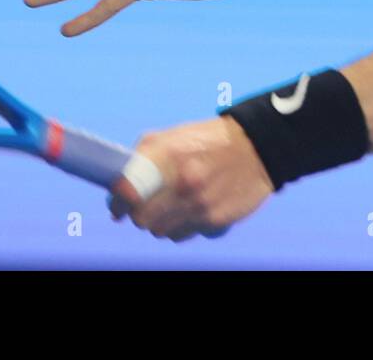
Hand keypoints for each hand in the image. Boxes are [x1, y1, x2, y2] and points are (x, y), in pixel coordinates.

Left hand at [109, 116, 274, 240]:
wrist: (255, 147)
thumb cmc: (206, 141)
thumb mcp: (172, 137)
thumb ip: (142, 157)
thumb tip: (117, 188)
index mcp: (168, 155)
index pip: (128, 190)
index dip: (117, 202)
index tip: (117, 205)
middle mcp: (183, 181)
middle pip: (141, 218)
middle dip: (138, 214)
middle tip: (144, 205)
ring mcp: (199, 203)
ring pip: (160, 231)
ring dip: (159, 222)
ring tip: (170, 206)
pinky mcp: (214, 220)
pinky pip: (182, 234)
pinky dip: (180, 227)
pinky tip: (189, 210)